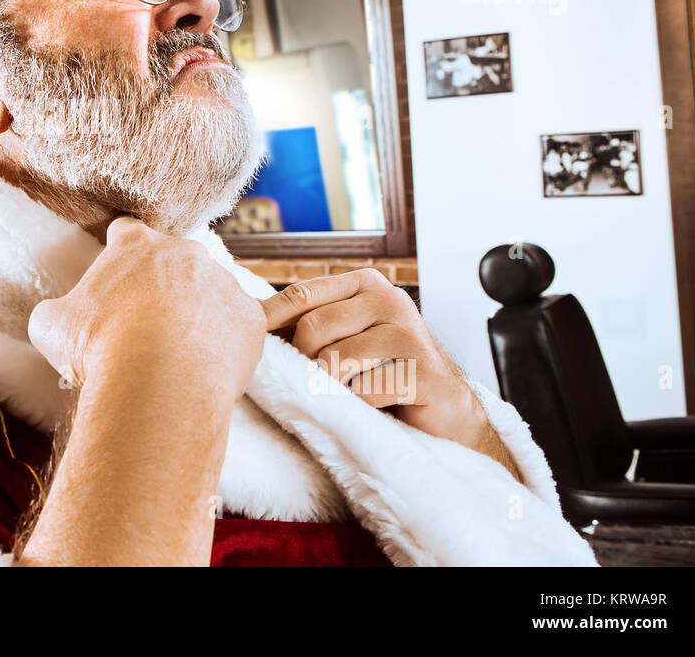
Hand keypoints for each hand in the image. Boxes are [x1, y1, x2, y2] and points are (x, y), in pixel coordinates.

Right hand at [28, 216, 266, 399]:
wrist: (157, 381)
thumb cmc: (98, 347)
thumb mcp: (51, 326)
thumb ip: (57, 311)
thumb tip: (58, 317)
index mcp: (135, 244)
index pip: (127, 231)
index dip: (120, 252)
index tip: (119, 276)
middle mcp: (184, 253)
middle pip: (174, 261)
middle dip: (163, 286)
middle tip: (146, 324)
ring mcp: (223, 282)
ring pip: (211, 291)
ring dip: (198, 312)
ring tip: (180, 351)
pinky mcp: (250, 317)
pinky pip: (240, 325)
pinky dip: (227, 342)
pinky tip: (210, 364)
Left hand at [264, 269, 488, 448]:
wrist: (447, 410)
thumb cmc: (385, 371)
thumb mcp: (346, 336)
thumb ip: (309, 322)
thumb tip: (250, 317)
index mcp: (366, 284)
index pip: (302, 294)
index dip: (269, 320)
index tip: (247, 339)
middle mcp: (389, 299)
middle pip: (312, 328)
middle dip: (304, 361)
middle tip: (317, 381)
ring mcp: (408, 333)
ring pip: (334, 361)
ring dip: (332, 387)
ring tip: (348, 392)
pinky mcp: (422, 371)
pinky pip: (362, 391)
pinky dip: (358, 406)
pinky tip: (375, 405)